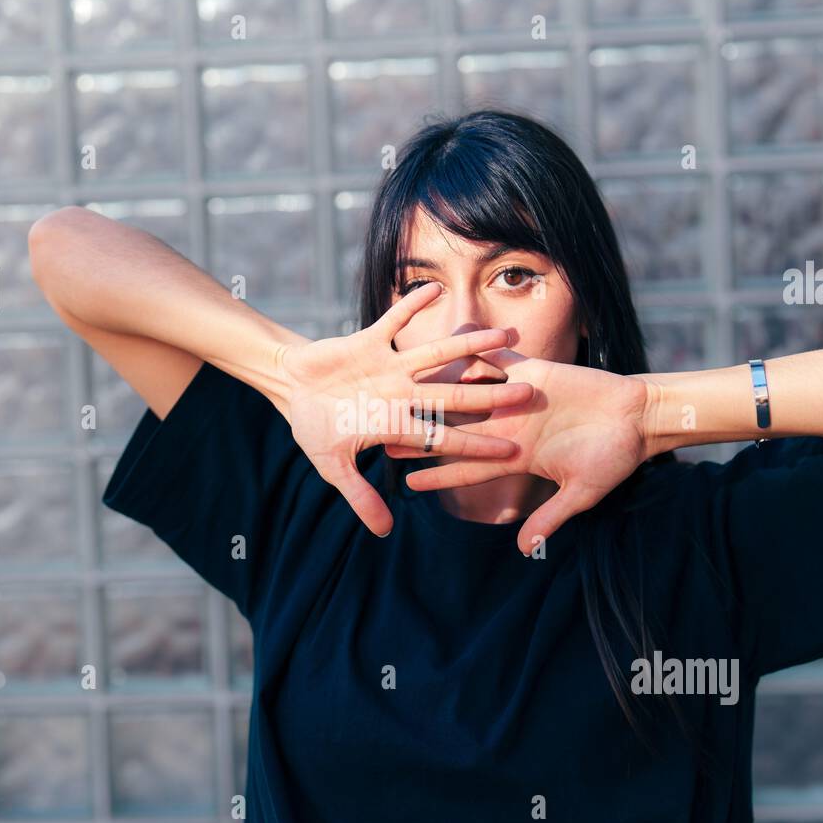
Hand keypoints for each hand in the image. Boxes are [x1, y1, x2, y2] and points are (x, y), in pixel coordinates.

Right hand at [275, 283, 535, 536]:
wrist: (292, 388)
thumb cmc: (314, 427)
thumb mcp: (333, 467)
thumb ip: (360, 497)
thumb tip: (384, 534)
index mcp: (395, 424)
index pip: (444, 438)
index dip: (476, 445)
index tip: (511, 452)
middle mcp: (401, 394)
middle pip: (453, 395)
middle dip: (490, 396)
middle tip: (530, 393)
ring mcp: (389, 367)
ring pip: (437, 355)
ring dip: (470, 345)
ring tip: (506, 335)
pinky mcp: (370, 341)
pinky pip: (394, 320)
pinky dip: (411, 306)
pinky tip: (436, 288)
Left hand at [387, 348, 650, 552]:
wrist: (637, 418)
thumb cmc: (614, 459)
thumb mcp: (581, 493)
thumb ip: (550, 517)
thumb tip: (524, 549)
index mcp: (517, 457)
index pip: (471, 469)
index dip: (442, 475)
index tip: (410, 483)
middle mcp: (510, 427)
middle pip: (458, 431)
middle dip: (426, 434)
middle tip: (388, 434)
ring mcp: (518, 399)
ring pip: (470, 393)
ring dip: (439, 389)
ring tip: (405, 386)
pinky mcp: (533, 372)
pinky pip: (499, 360)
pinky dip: (478, 349)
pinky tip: (448, 340)